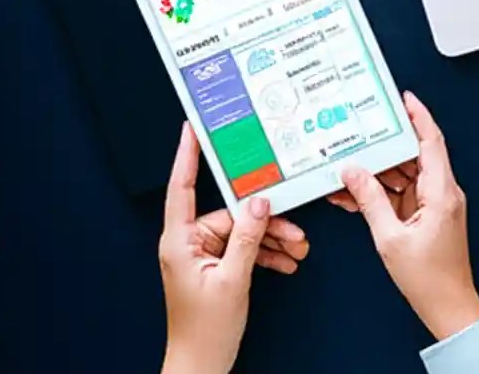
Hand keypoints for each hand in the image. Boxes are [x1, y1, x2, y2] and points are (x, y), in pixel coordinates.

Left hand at [159, 123, 309, 373]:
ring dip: (271, 241)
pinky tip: (286, 263)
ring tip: (298, 252)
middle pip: (231, 215)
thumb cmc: (205, 330)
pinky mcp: (214, 267)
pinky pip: (243, 249)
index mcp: (180, 241)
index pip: (182, 188)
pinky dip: (265, 255)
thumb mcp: (233, 280)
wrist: (201, 364)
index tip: (193, 129)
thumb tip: (260, 202)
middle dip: (267, 223)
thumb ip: (247, 237)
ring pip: (242, 233)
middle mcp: (188, 243)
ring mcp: (201, 255)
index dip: (187, 156)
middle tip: (296, 229)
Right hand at [327, 92, 478, 340]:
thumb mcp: (390, 237)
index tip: (405, 99)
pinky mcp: (429, 217)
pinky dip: (382, 193)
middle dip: (386, 145)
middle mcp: (444, 194)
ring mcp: (437, 205)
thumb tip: (355, 172)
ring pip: (406, 176)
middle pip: (415, 156)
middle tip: (361, 132)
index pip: (432, 142)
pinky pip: (403, 195)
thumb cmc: (429, 279)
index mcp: (442, 193)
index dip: (419, 116)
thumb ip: (371, 201)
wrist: (448, 307)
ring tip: (349, 169)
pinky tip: (357, 194)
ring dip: (378, 173)